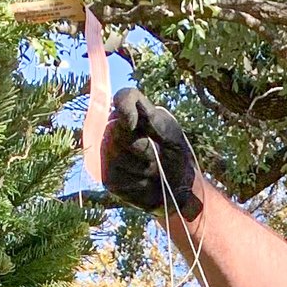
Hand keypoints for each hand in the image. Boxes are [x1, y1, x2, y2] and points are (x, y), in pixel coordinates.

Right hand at [99, 88, 202, 219]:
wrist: (178, 188)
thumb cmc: (175, 156)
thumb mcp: (172, 136)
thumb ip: (155, 122)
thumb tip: (129, 119)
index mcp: (135, 113)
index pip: (123, 98)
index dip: (125, 109)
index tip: (132, 124)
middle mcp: (116, 129)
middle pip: (117, 131)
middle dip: (141, 147)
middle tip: (156, 156)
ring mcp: (108, 153)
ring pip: (118, 156)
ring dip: (143, 167)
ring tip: (153, 169)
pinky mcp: (108, 178)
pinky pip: (120, 177)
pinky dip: (138, 182)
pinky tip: (145, 181)